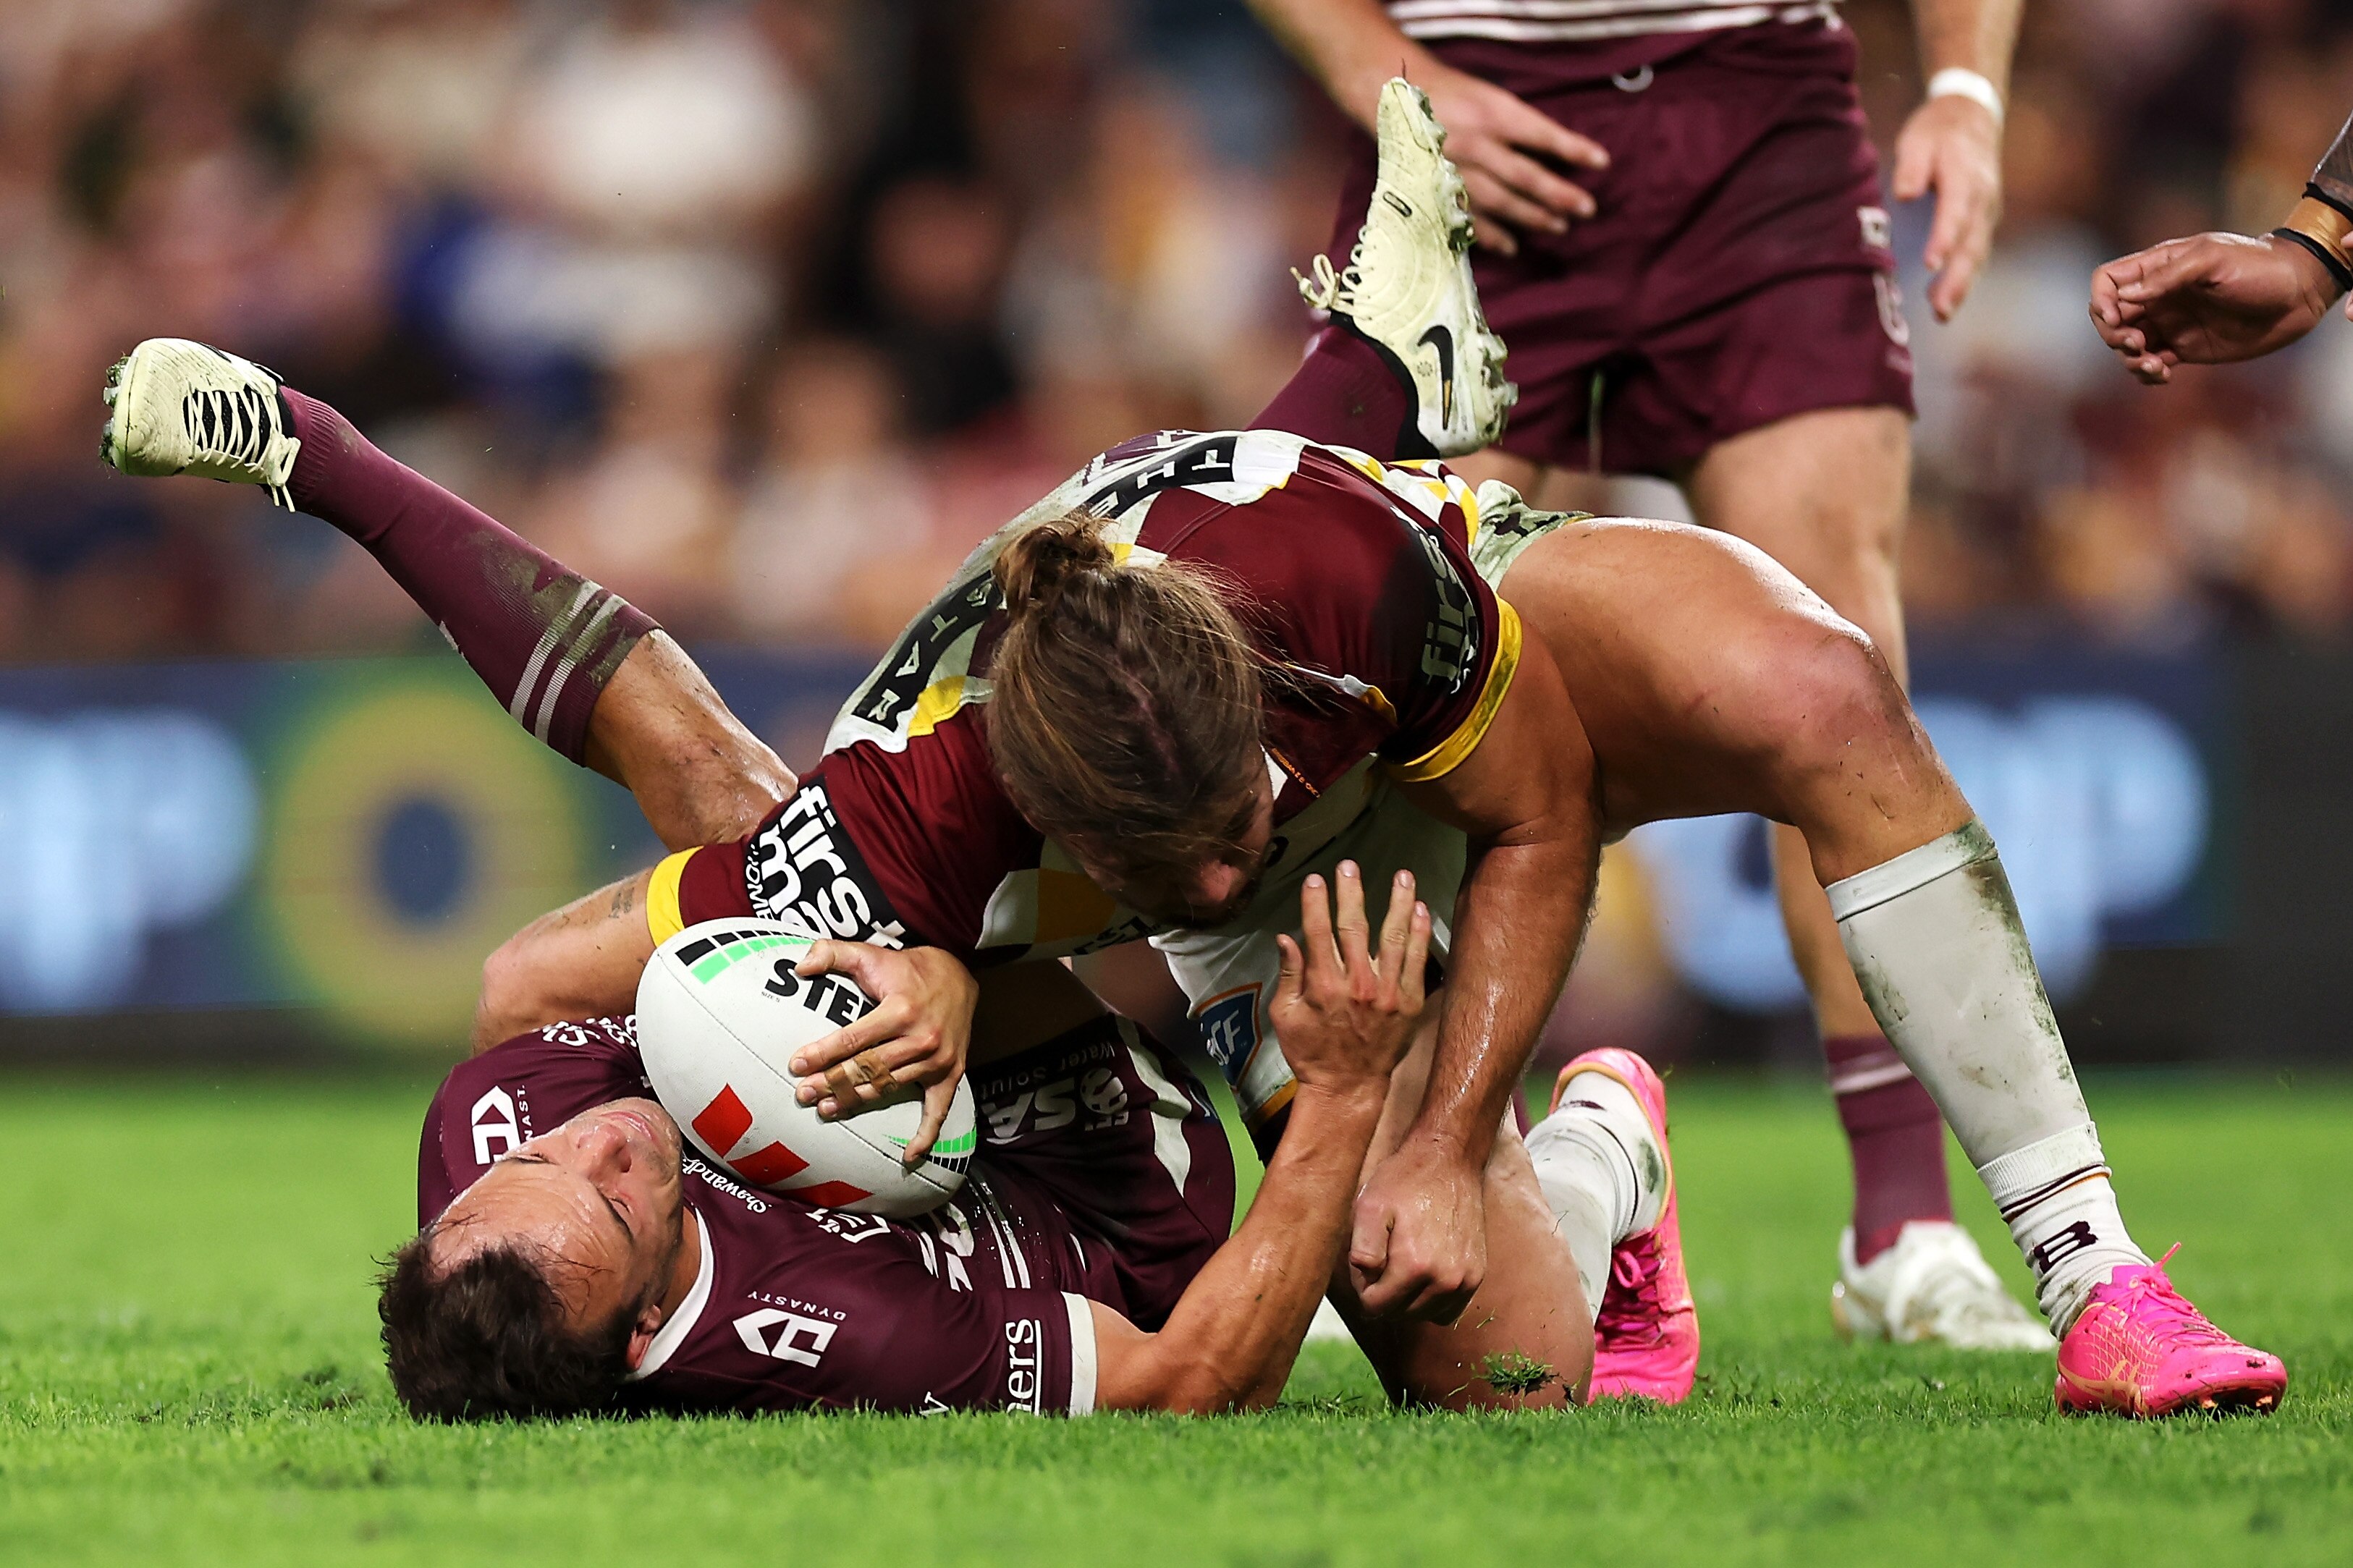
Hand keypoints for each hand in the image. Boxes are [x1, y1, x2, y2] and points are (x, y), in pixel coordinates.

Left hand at [787, 943, 976, 1164]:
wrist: (959, 975)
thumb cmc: (907, 969)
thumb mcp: (872, 953)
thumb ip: (834, 953)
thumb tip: (800, 967)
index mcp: (901, 1009)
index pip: (855, 1038)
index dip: (823, 1053)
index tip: (797, 1064)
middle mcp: (921, 1037)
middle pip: (868, 1068)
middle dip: (832, 1082)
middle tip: (803, 1094)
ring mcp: (938, 1059)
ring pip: (889, 1087)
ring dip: (857, 1102)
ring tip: (826, 1109)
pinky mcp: (950, 1073)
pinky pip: (938, 1110)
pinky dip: (926, 1135)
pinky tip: (908, 1156)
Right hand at [1268, 862, 1431, 1091]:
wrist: (1348, 1088)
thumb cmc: (1310, 1053)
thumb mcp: (1285, 1016)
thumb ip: (1288, 974)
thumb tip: (1285, 937)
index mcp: (1322, 986)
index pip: (1318, 932)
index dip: (1315, 902)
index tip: (1315, 879)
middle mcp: (1356, 984)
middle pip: (1354, 927)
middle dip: (1351, 892)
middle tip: (1350, 865)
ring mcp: (1386, 993)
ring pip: (1393, 937)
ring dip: (1397, 902)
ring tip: (1402, 874)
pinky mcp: (1409, 1003)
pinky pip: (1416, 961)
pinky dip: (1419, 933)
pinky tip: (1419, 909)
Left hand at [1350, 1136, 1484, 1322]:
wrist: (1450, 1161)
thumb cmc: (1406, 1181)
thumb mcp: (1370, 1207)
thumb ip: (1362, 1250)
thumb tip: (1366, 1282)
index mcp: (1414, 1266)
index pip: (1374, 1307)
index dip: (1363, 1287)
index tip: (1366, 1263)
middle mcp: (1444, 1281)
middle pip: (1398, 1313)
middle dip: (1384, 1294)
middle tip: (1383, 1259)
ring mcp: (1465, 1281)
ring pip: (1422, 1315)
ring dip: (1407, 1299)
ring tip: (1403, 1263)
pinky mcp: (1476, 1276)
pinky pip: (1448, 1310)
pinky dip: (1432, 1301)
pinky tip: (1424, 1274)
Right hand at [1410, 61, 1607, 255]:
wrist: (1395, 98)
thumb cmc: (1454, 95)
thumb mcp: (1491, 97)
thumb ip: (1520, 125)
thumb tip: (1559, 153)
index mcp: (1491, 114)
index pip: (1541, 134)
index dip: (1573, 148)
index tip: (1602, 162)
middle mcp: (1474, 144)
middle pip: (1524, 175)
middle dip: (1558, 194)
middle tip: (1586, 209)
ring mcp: (1454, 171)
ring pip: (1500, 201)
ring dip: (1532, 217)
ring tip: (1560, 227)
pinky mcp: (1437, 191)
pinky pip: (1467, 219)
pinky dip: (1491, 236)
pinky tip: (1512, 246)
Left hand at [1891, 93, 2002, 320]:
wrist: (1973, 117)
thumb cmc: (1938, 131)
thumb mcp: (1919, 138)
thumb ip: (1912, 166)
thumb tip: (1905, 194)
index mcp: (1965, 176)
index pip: (1955, 212)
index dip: (1944, 238)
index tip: (1930, 263)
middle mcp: (1982, 199)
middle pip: (1972, 243)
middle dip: (1957, 278)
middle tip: (1940, 308)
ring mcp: (1986, 212)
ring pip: (1977, 254)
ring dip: (1962, 286)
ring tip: (1942, 314)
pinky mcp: (1982, 222)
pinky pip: (1975, 254)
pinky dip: (1964, 278)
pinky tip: (1945, 301)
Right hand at [2089, 232, 2339, 383]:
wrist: (2298, 294)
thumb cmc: (2259, 268)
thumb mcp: (2212, 261)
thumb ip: (2167, 277)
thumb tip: (2122, 297)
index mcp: (2159, 268)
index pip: (2108, 281)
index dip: (2101, 300)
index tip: (2116, 318)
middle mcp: (2158, 296)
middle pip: (2111, 318)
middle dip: (2114, 336)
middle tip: (2137, 344)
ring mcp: (2170, 323)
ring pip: (2126, 347)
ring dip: (2130, 360)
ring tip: (2156, 366)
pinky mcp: (2184, 348)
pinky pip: (2150, 365)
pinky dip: (2147, 374)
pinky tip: (2164, 374)